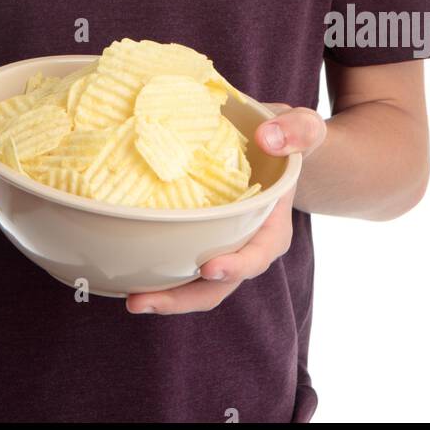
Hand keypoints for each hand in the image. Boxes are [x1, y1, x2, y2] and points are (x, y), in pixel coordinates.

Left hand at [125, 103, 327, 314]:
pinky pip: (180, 262)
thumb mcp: (303, 128)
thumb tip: (267, 139)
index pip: (257, 255)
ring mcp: (221, 246)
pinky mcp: (199, 238)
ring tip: (130, 299)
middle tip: (141, 301)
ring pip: (195, 284)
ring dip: (165, 295)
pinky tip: (127, 274)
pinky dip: (158, 273)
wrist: (275, 145)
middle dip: (183, 298)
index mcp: (272, 228)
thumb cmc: (289, 139)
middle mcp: (246, 246)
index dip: (236, 266)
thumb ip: (296, 132)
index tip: (208, 268)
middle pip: (218, 284)